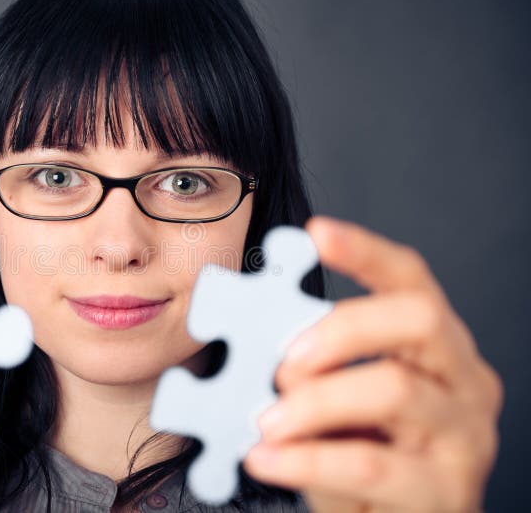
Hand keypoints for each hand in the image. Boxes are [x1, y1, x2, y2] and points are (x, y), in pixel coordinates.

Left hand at [242, 216, 503, 512]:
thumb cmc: (363, 454)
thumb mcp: (338, 400)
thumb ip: (310, 365)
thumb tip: (253, 334)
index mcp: (435, 348)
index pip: (412, 281)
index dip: (367, 252)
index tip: (317, 231)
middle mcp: (463, 381)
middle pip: (418, 320)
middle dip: (342, 327)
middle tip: (285, 357)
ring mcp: (464, 437)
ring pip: (392, 390)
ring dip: (314, 399)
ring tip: (266, 419)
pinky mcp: (446, 492)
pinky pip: (369, 464)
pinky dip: (306, 458)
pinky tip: (267, 459)